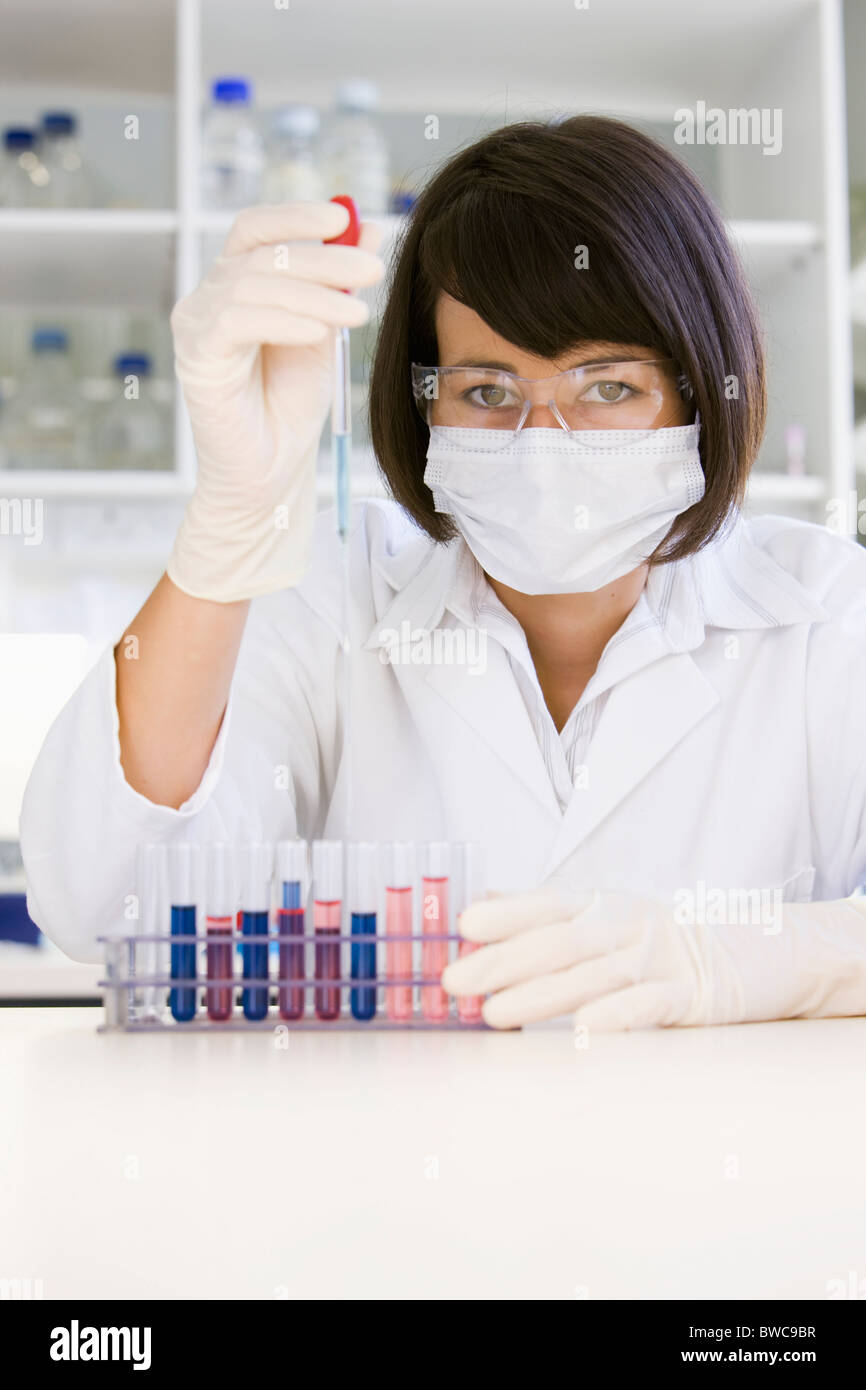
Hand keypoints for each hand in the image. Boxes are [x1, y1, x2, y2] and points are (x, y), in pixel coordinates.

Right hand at [167, 201, 384, 601]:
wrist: (271, 469)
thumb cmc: (291, 403)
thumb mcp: (326, 330)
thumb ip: (339, 280)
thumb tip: (370, 226)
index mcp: (236, 282)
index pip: (257, 229)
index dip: (295, 215)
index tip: (342, 216)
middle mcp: (209, 297)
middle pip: (262, 254)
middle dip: (323, 258)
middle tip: (372, 269)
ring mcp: (197, 326)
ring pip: (253, 285)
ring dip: (313, 295)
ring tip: (357, 314)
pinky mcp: (196, 358)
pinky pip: (237, 322)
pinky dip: (282, 321)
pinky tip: (318, 333)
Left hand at [441, 885, 865, 1031]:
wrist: (754, 953)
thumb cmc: (661, 938)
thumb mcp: (604, 914)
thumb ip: (542, 910)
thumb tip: (480, 902)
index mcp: (604, 904)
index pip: (548, 903)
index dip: (507, 912)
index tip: (464, 925)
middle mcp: (628, 925)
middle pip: (561, 941)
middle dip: (504, 961)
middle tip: (457, 982)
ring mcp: (660, 960)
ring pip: (594, 976)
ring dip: (541, 995)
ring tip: (494, 1013)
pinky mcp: (692, 998)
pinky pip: (650, 1005)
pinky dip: (617, 1016)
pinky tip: (583, 1029)